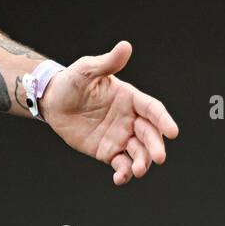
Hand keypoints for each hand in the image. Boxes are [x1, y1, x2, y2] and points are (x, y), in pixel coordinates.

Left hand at [40, 41, 178, 185]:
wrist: (51, 101)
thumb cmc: (70, 82)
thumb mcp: (86, 70)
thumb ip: (106, 63)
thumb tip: (125, 46)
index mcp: (130, 99)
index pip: (152, 110)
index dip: (163, 120)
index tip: (173, 132)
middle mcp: (130, 119)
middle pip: (150, 134)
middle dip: (156, 146)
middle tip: (159, 157)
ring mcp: (121, 137)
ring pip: (139, 153)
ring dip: (142, 163)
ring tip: (137, 170)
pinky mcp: (109, 152)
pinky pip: (121, 165)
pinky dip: (124, 173)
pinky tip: (120, 178)